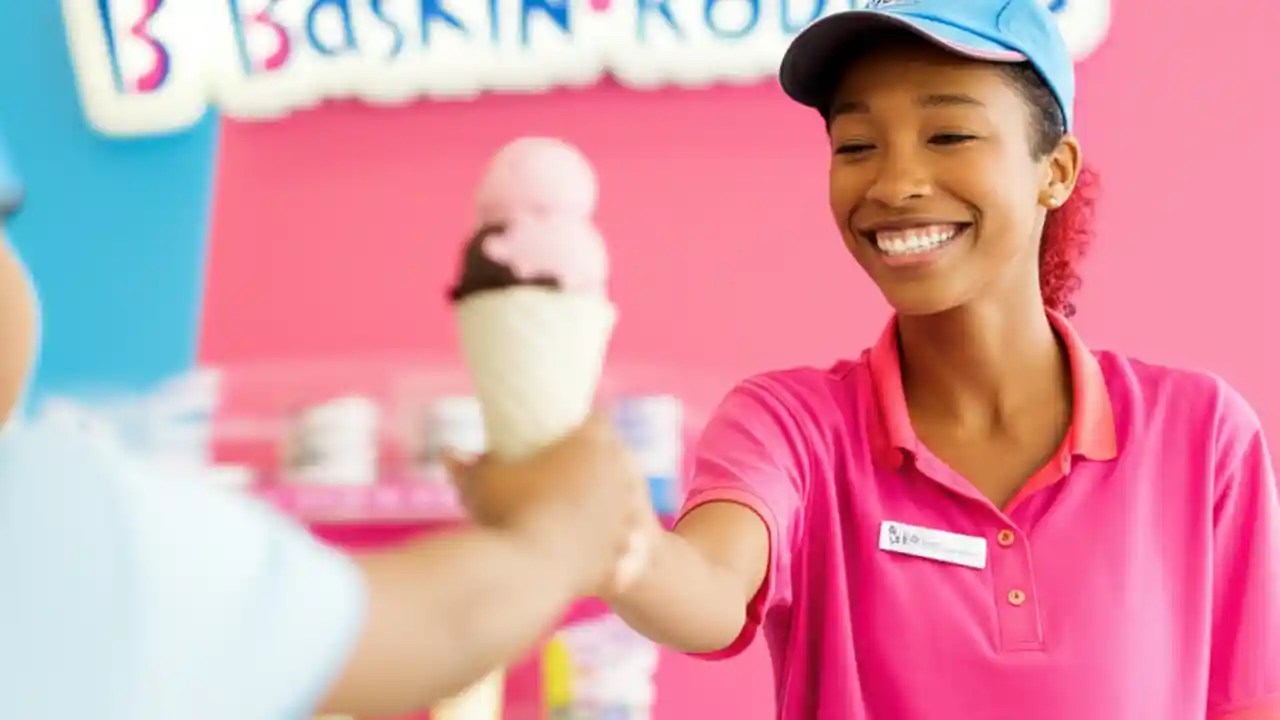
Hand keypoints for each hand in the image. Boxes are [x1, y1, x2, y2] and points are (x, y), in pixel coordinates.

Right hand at [446, 414, 654, 595]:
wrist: (530, 574)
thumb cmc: (507, 515)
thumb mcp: (483, 484)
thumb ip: (467, 466)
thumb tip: (448, 452)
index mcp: (590, 445)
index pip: (599, 417)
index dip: (586, 422)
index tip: (572, 428)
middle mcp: (616, 476)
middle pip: (615, 456)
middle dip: (599, 460)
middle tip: (574, 467)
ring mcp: (623, 515)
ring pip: (624, 499)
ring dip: (610, 501)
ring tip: (587, 507)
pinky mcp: (621, 550)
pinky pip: (623, 542)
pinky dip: (613, 544)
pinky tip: (599, 547)